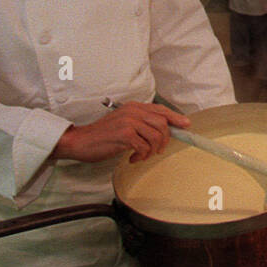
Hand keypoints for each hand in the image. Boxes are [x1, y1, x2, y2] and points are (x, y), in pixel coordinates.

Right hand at [53, 102, 188, 163]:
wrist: (80, 142)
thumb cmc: (103, 135)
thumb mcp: (124, 124)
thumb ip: (141, 124)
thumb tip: (164, 131)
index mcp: (134, 107)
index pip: (161, 110)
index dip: (176, 118)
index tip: (186, 125)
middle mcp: (133, 111)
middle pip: (163, 123)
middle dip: (165, 140)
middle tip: (156, 151)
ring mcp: (129, 122)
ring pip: (156, 136)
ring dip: (153, 150)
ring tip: (142, 156)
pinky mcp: (125, 134)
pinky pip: (145, 147)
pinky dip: (142, 156)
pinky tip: (132, 159)